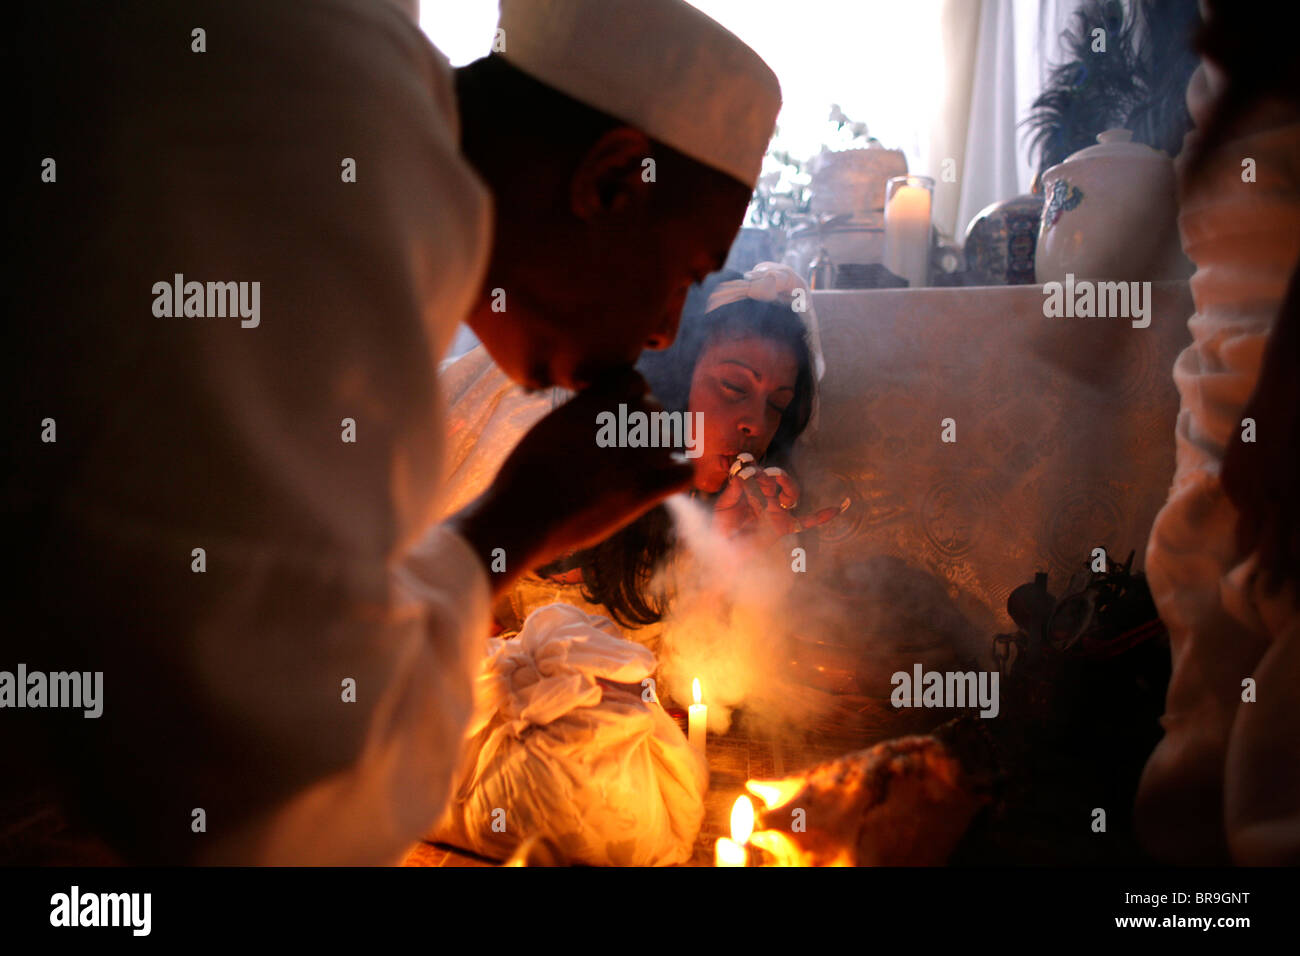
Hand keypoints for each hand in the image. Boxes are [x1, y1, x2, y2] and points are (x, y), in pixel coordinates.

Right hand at [449, 369, 693, 594]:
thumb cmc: (523, 477)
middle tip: (622, 455)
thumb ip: (581, 414)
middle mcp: (618, 422)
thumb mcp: (548, 428)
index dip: (632, 398)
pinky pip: (684, 473)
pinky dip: (677, 475)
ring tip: (635, 473)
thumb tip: (598, 417)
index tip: (618, 418)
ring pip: (670, 441)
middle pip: (655, 412)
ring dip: (659, 454)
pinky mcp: (642, 490)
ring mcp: (634, 455)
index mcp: (593, 402)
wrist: (522, 514)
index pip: (636, 381)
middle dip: (644, 428)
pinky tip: (659, 485)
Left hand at [712, 462, 842, 545]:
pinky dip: (821, 516)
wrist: (726, 550)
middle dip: (767, 473)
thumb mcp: (725, 506)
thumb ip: (734, 490)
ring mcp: (777, 511)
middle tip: (756, 473)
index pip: (756, 472)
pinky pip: (806, 522)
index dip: (752, 463)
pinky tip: (837, 508)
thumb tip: (742, 473)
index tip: (743, 460)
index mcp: (752, 490)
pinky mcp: (784, 526)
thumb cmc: (723, 527)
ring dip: (785, 482)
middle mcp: (767, 497)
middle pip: (775, 479)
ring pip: (790, 493)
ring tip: (774, 476)